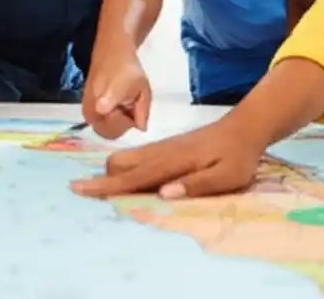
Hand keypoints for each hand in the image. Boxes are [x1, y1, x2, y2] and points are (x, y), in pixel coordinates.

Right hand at [71, 117, 262, 198]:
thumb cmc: (238, 156)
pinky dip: (126, 171)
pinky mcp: (166, 149)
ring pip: (126, 159)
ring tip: (101, 192)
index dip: (106, 186)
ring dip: (112, 176)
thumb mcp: (226, 176)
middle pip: (120, 163)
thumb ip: (195, 184)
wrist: (245, 128)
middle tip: (91, 196)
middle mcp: (162, 152)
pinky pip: (138, 159)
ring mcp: (162, 148)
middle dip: (104, 180)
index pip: (133, 176)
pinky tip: (128, 183)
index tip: (79, 189)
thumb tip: (163, 194)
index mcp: (173, 161)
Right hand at [82, 53, 151, 139]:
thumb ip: (142, 111)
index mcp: (105, 103)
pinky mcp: (83, 105)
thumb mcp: (143, 89)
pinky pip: (96, 121)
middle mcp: (91, 108)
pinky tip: (113, 105)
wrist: (111, 51)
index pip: (112, 128)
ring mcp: (85, 107)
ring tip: (120, 106)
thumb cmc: (129, 69)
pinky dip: (106, 118)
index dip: (125, 124)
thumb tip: (141, 128)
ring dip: (113, 122)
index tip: (132, 112)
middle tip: (127, 110)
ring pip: (101, 128)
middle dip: (120, 126)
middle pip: (107, 132)